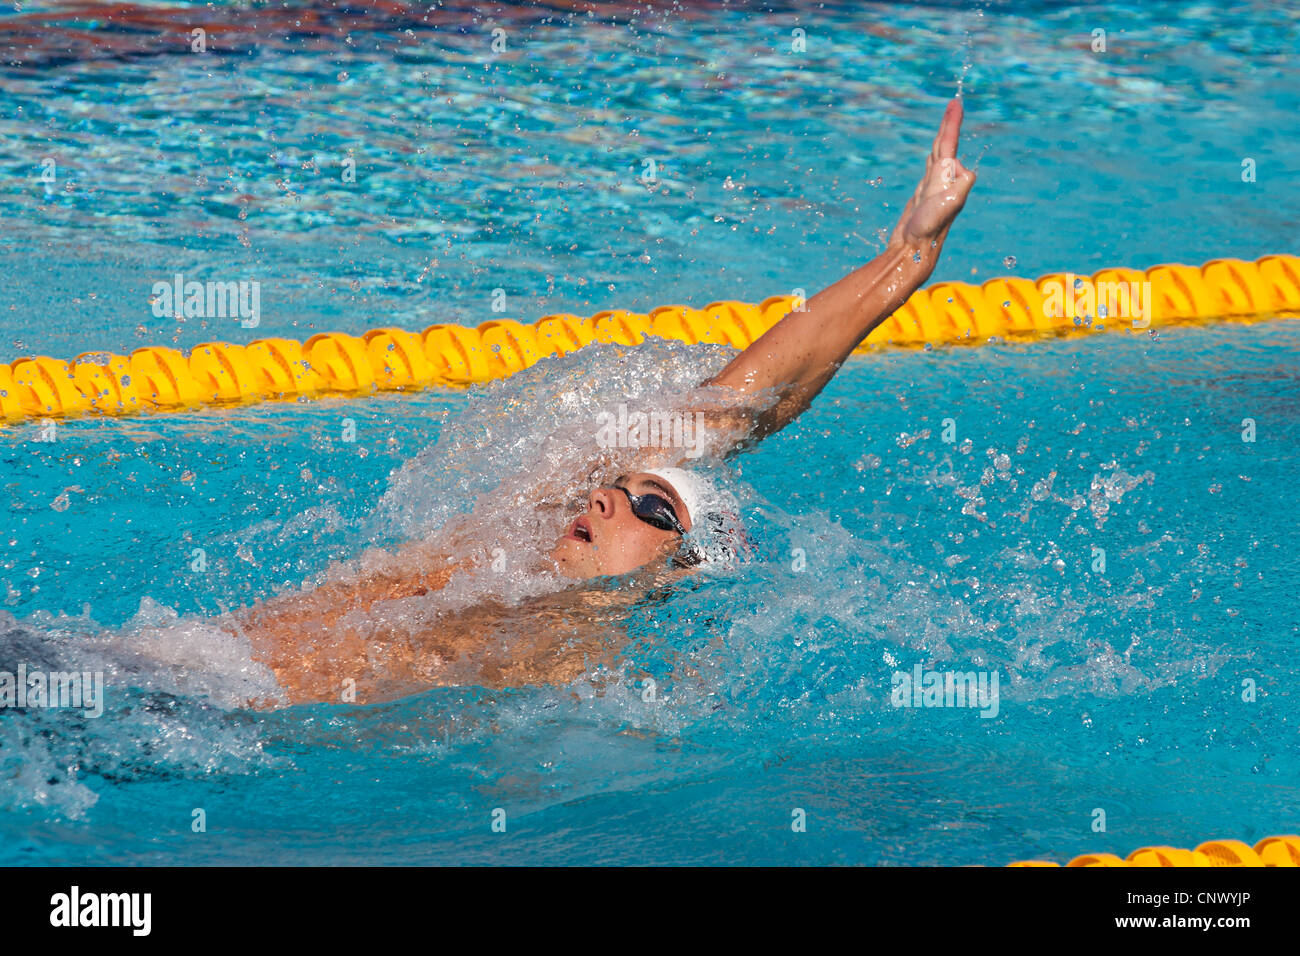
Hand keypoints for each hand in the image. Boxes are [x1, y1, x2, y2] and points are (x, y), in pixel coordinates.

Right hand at [889, 97, 975, 257]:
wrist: (912, 251)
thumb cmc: (929, 230)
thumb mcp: (951, 205)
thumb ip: (961, 185)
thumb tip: (962, 169)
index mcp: (948, 177)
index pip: (950, 144)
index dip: (952, 123)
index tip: (955, 103)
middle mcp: (943, 180)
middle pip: (946, 145)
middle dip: (949, 124)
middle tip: (954, 103)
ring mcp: (933, 188)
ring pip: (938, 155)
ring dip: (943, 138)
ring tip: (948, 121)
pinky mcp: (922, 196)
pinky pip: (929, 169)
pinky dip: (933, 157)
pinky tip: (935, 156)